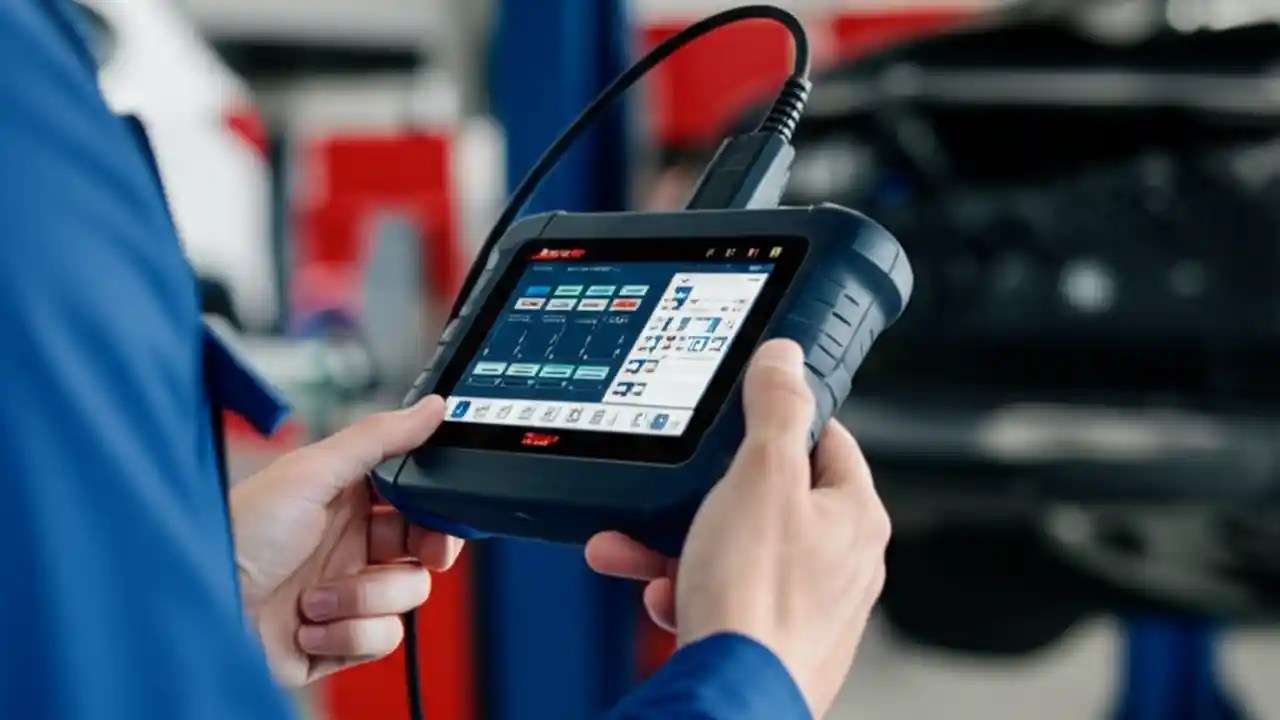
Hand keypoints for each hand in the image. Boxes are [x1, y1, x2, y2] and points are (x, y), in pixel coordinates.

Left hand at [230, 395, 463, 685]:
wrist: (199, 611)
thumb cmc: (237, 534)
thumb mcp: (310, 473)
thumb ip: (378, 437)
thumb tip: (432, 407)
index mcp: (346, 500)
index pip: (414, 500)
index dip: (436, 508)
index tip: (444, 513)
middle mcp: (350, 546)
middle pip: (423, 549)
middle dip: (422, 555)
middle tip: (414, 554)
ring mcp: (346, 595)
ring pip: (407, 596)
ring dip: (363, 598)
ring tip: (317, 596)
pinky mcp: (339, 641)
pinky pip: (383, 638)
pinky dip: (348, 634)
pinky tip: (308, 625)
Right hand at [586, 340, 889, 717]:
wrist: (731, 698)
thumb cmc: (757, 600)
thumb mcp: (761, 478)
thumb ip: (776, 410)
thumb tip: (786, 359)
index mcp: (854, 515)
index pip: (825, 440)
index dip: (777, 420)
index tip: (740, 413)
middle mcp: (841, 562)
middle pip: (767, 498)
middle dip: (701, 494)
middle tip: (669, 491)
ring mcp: (807, 606)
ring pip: (735, 550)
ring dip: (678, 543)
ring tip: (634, 548)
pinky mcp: (771, 640)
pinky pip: (723, 595)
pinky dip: (686, 589)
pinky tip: (662, 595)